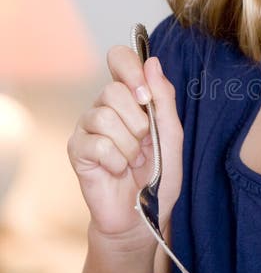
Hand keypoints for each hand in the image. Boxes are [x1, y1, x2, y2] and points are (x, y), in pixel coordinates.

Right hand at [67, 45, 182, 243]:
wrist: (142, 215)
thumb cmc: (158, 175)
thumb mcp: (171, 135)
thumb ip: (163, 99)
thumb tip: (153, 62)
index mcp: (129, 97)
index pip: (120, 58)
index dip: (131, 69)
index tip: (145, 95)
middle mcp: (105, 106)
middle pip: (113, 90)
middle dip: (138, 122)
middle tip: (144, 143)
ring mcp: (87, 127)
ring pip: (104, 117)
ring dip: (129, 147)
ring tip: (133, 161)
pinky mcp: (77, 149)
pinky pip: (98, 144)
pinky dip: (116, 161)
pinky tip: (118, 170)